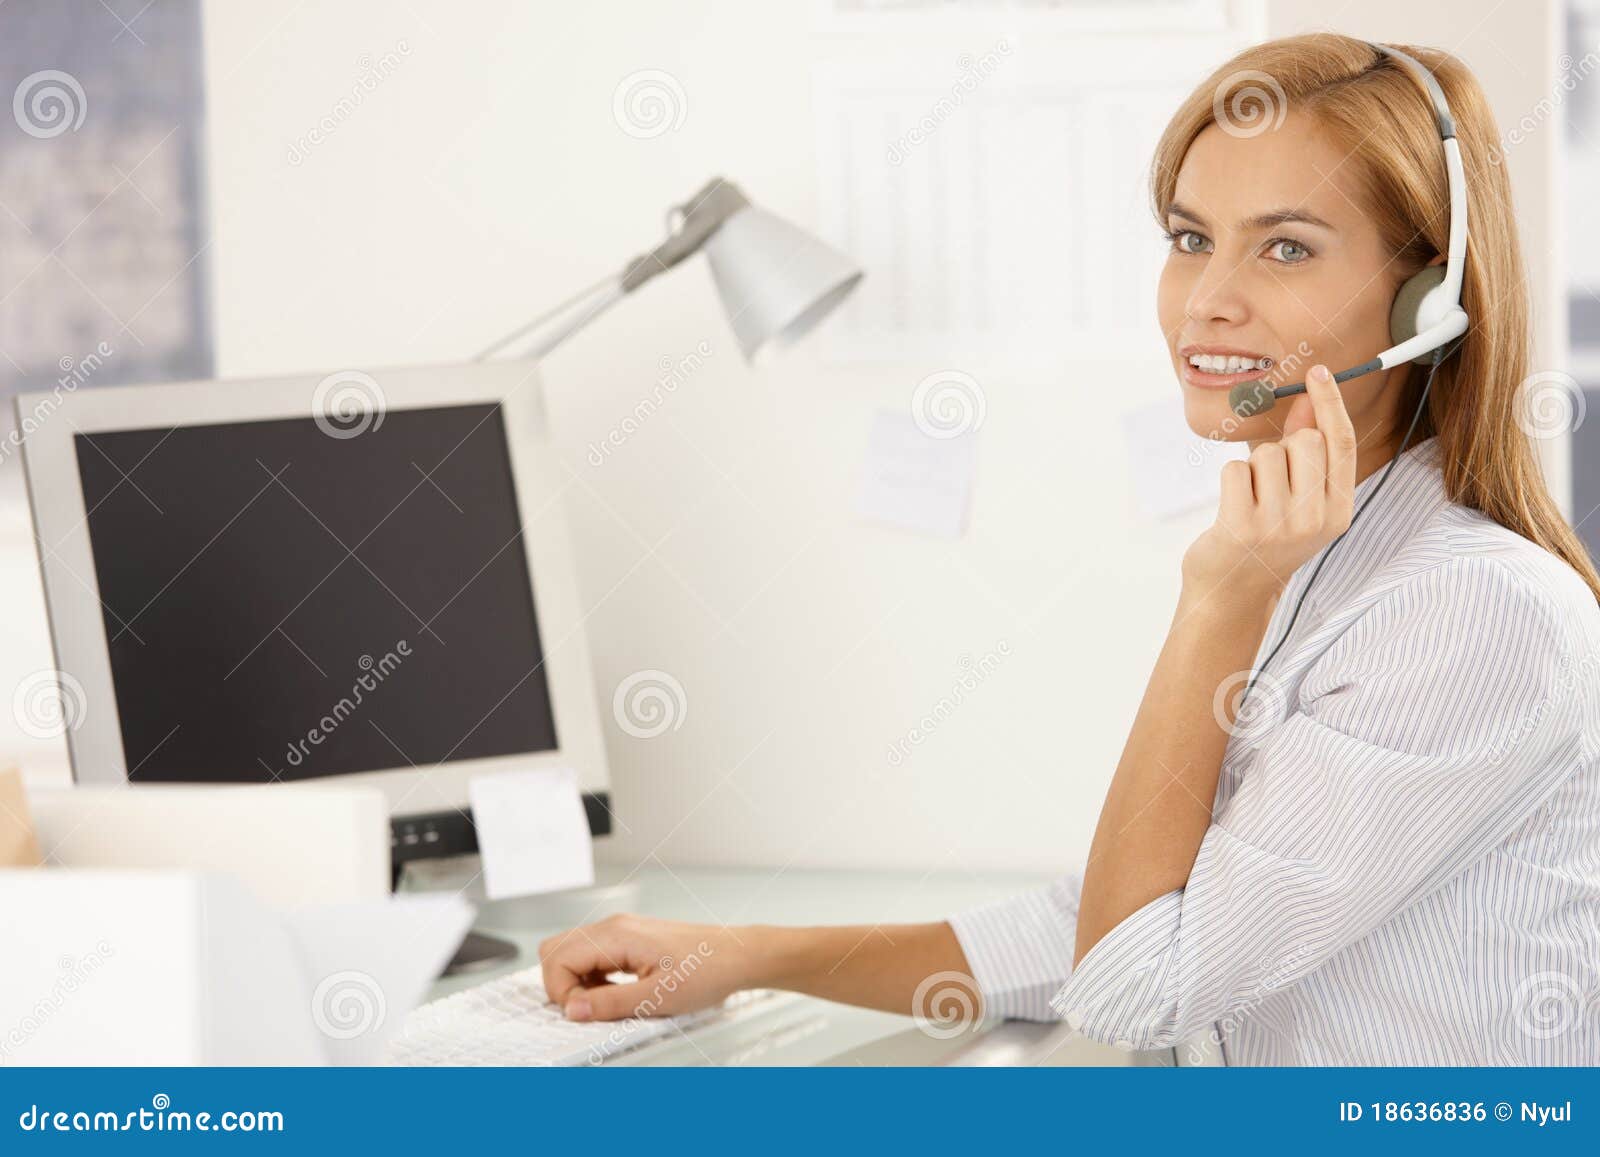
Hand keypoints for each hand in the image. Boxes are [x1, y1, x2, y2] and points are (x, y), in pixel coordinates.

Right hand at [538, 914, 757, 1020]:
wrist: (736, 956)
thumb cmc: (707, 970)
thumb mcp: (657, 998)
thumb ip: (609, 1004)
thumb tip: (573, 1010)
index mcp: (616, 936)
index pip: (558, 958)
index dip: (562, 992)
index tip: (583, 1013)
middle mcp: (614, 927)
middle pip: (556, 949)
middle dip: (561, 984)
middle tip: (587, 1008)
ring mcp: (620, 930)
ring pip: (572, 952)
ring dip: (577, 981)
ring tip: (606, 1001)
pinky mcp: (628, 939)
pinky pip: (592, 955)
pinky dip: (592, 977)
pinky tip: (617, 992)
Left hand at [1182, 363, 1356, 606]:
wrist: (1235, 591)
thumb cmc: (1267, 536)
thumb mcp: (1298, 497)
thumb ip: (1306, 449)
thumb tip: (1307, 398)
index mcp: (1339, 511)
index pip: (1341, 443)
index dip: (1331, 403)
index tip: (1317, 372)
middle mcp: (1316, 519)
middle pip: (1304, 441)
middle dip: (1282, 447)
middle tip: (1270, 483)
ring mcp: (1280, 525)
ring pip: (1266, 453)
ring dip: (1253, 468)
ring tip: (1251, 501)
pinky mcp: (1243, 527)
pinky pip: (1235, 469)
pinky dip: (1230, 479)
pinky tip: (1233, 508)